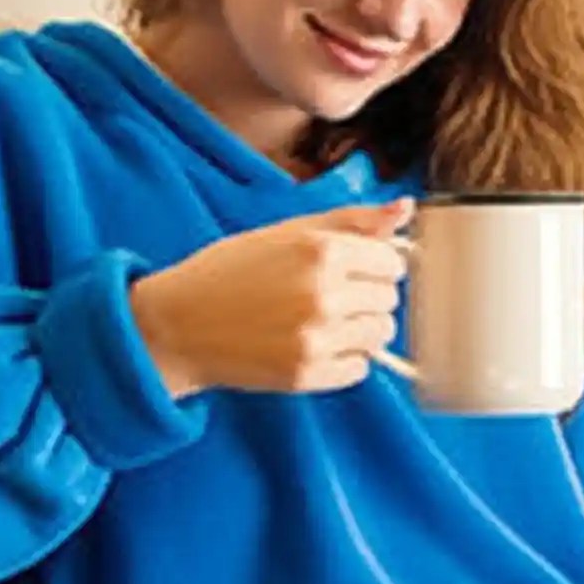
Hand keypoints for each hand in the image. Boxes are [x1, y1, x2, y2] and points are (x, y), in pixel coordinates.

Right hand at [129, 198, 413, 396]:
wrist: (179, 325)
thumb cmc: (230, 272)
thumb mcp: (287, 231)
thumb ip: (351, 220)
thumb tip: (405, 209)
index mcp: (321, 251)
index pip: (393, 263)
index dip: (376, 264)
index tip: (353, 268)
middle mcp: (323, 295)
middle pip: (389, 300)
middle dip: (367, 296)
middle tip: (329, 295)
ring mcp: (316, 339)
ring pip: (380, 335)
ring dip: (360, 328)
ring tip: (322, 320)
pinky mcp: (307, 375)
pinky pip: (359, 369)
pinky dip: (345, 359)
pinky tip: (313, 344)